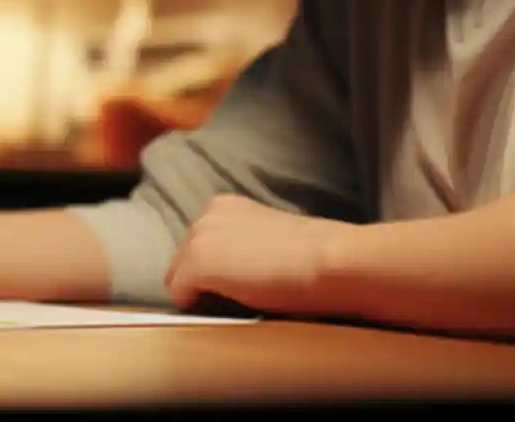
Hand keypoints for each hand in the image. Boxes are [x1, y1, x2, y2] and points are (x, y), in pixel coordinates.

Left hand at [164, 195, 351, 315]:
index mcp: (224, 206)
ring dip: (201, 294)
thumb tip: (235, 273)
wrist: (337, 262)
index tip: (239, 284)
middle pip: (181, 262)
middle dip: (202, 283)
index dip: (215, 270)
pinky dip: (199, 308)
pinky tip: (232, 308)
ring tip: (240, 303)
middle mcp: (205, 216)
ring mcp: (199, 239)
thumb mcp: (271, 240)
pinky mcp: (198, 265)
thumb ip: (245, 247)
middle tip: (239, 299)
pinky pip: (180, 296)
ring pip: (177, 279)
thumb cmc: (320, 257)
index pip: (198, 246)